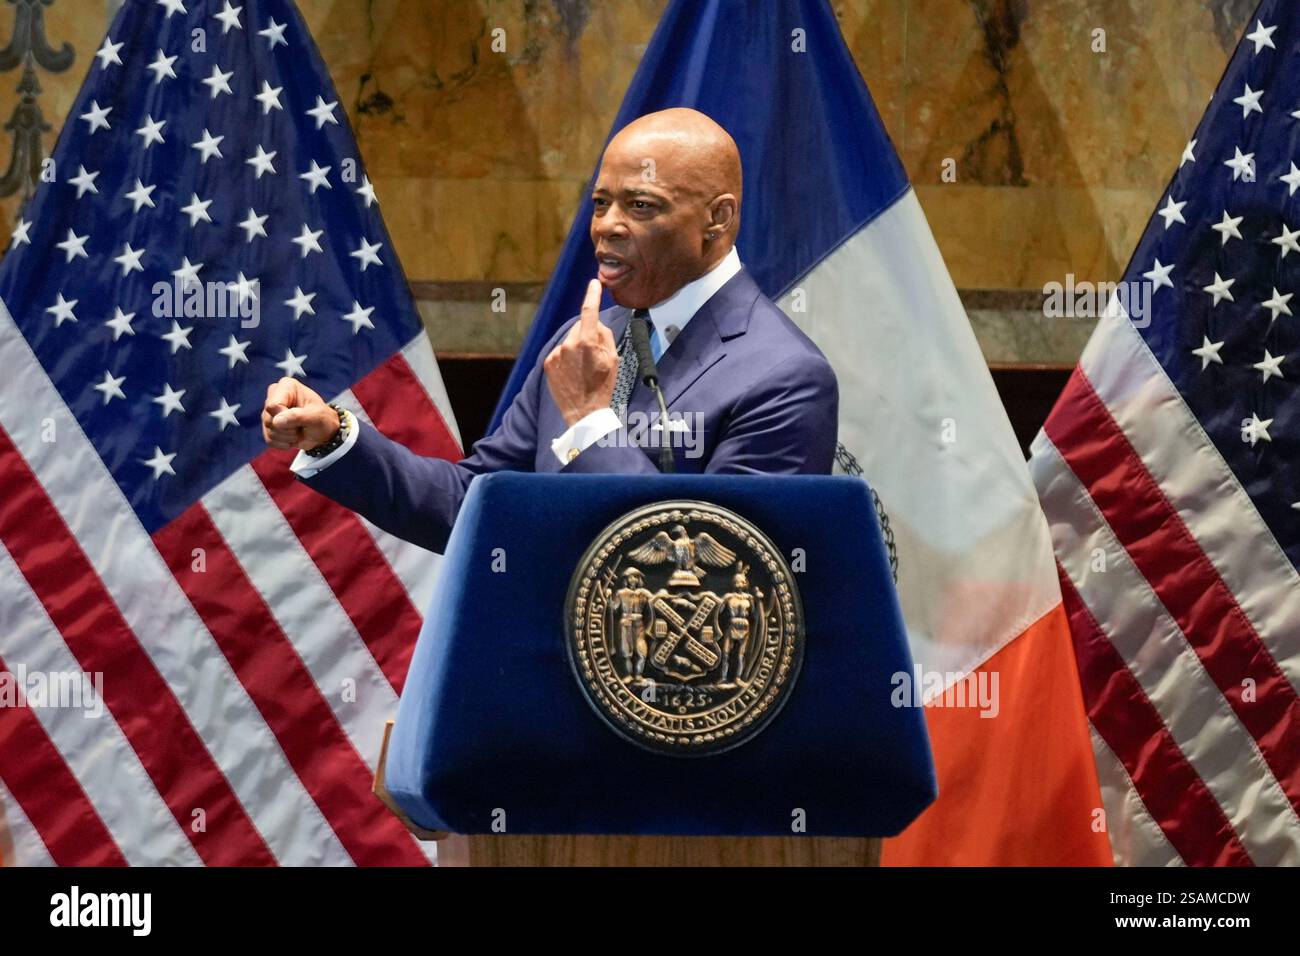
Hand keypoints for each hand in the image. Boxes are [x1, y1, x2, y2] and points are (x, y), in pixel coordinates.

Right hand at [262, 377, 338, 450]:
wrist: (323, 433)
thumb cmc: (323, 419)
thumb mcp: (317, 416)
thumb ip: (298, 416)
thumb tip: (277, 421)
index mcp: (286, 386)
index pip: (273, 405)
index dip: (284, 417)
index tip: (301, 417)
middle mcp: (274, 396)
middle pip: (269, 420)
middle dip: (288, 428)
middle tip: (302, 425)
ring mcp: (269, 412)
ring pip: (269, 431)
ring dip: (288, 436)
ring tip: (299, 429)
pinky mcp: (268, 426)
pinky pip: (269, 440)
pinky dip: (284, 443)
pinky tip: (293, 437)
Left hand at [544, 279, 618, 426]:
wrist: (583, 412)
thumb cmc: (602, 387)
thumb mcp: (613, 359)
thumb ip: (605, 335)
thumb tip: (596, 323)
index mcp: (587, 342)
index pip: (589, 311)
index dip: (592, 294)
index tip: (594, 284)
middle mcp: (569, 344)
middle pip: (580, 328)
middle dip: (587, 335)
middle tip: (595, 355)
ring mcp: (557, 354)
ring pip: (570, 341)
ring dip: (576, 348)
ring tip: (583, 369)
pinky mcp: (548, 363)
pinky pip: (561, 352)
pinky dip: (567, 358)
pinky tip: (574, 373)